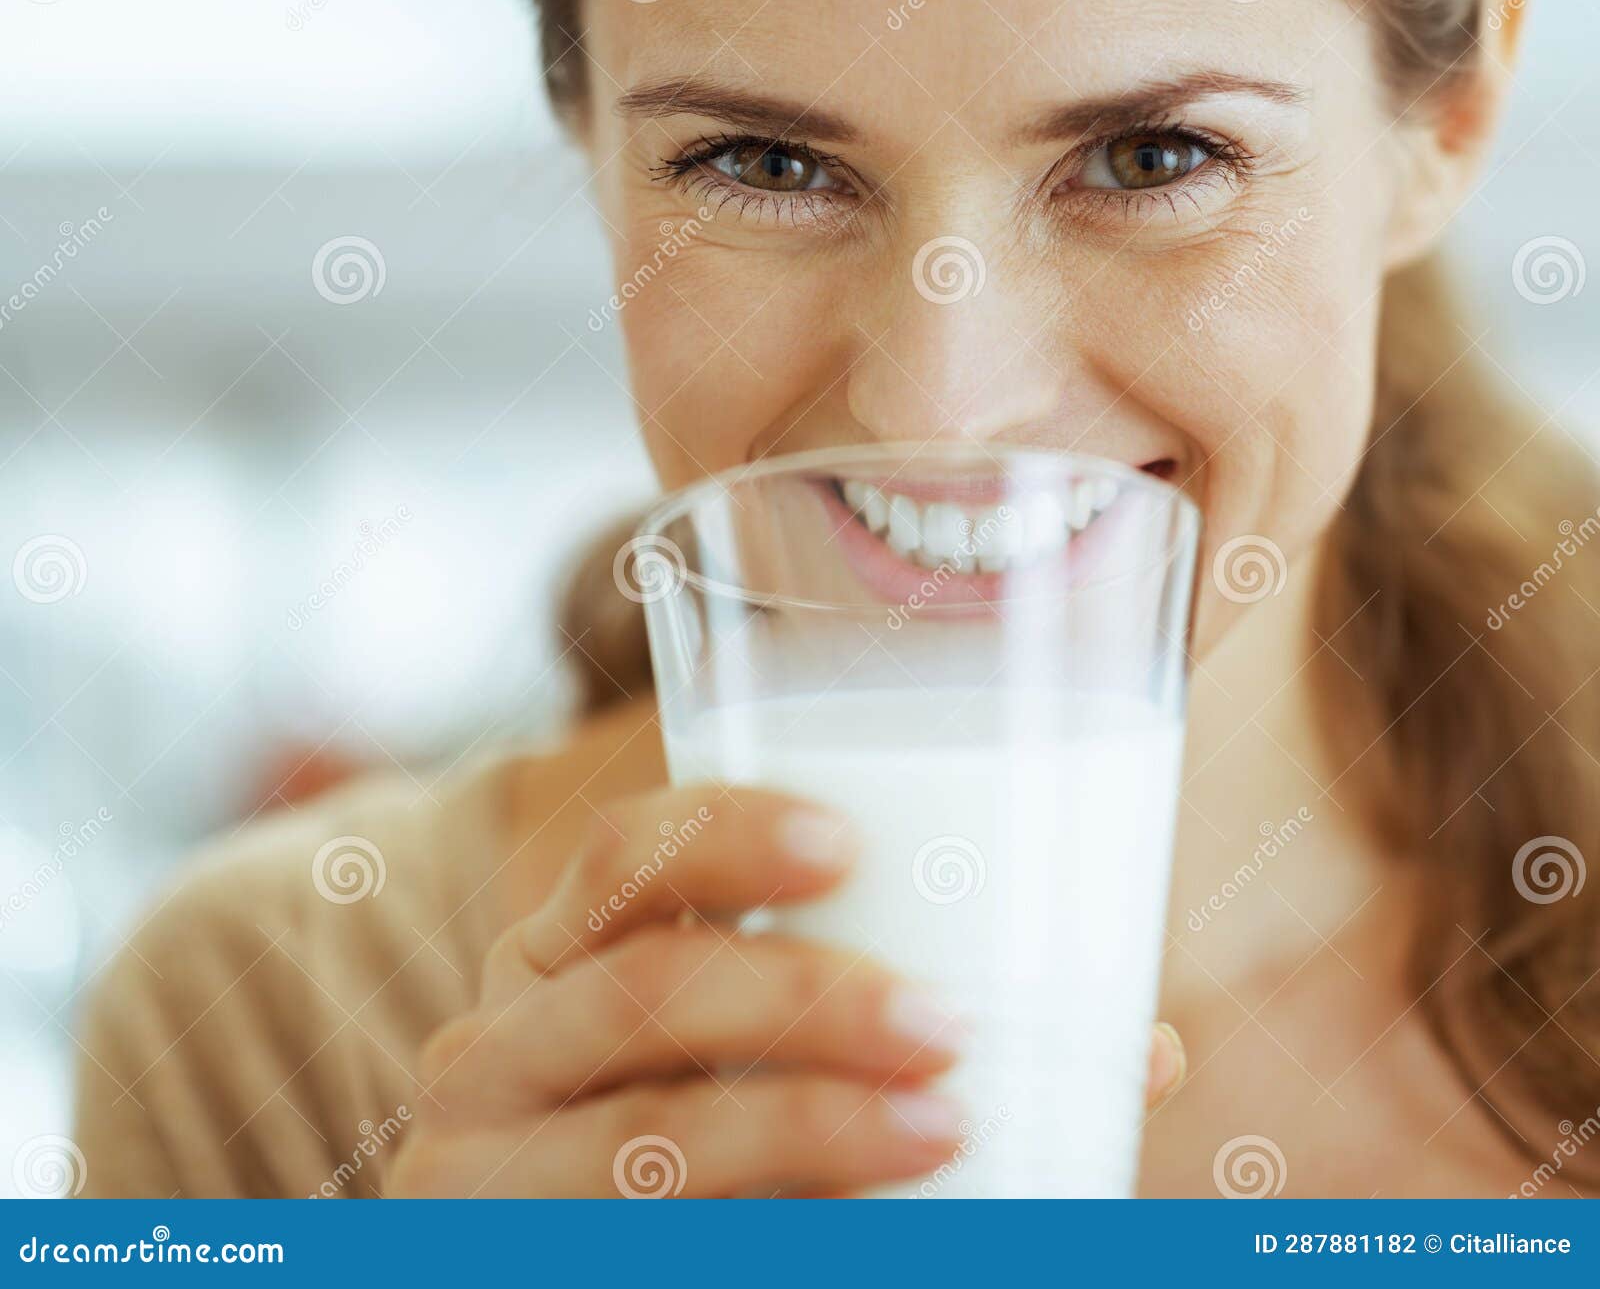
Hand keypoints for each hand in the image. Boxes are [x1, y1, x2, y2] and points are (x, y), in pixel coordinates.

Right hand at [386, 784, 1185, 1196]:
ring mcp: (489, 1172)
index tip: (847, 843)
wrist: (561, 1236)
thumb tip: (1144, 1049)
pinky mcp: (509, 1255)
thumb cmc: (683, 1125)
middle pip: (641, 992)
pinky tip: (867, 1233)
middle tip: (944, 1024)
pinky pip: (641, 1237)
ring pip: (647, 1140)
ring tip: (944, 1127)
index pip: (622, 855)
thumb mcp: (732, 1054)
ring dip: (804, 1127)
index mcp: (561, 953)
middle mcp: (500, 1045)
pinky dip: (774, 1223)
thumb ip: (891, 1024)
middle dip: (800, 1000)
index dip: (725, 837)